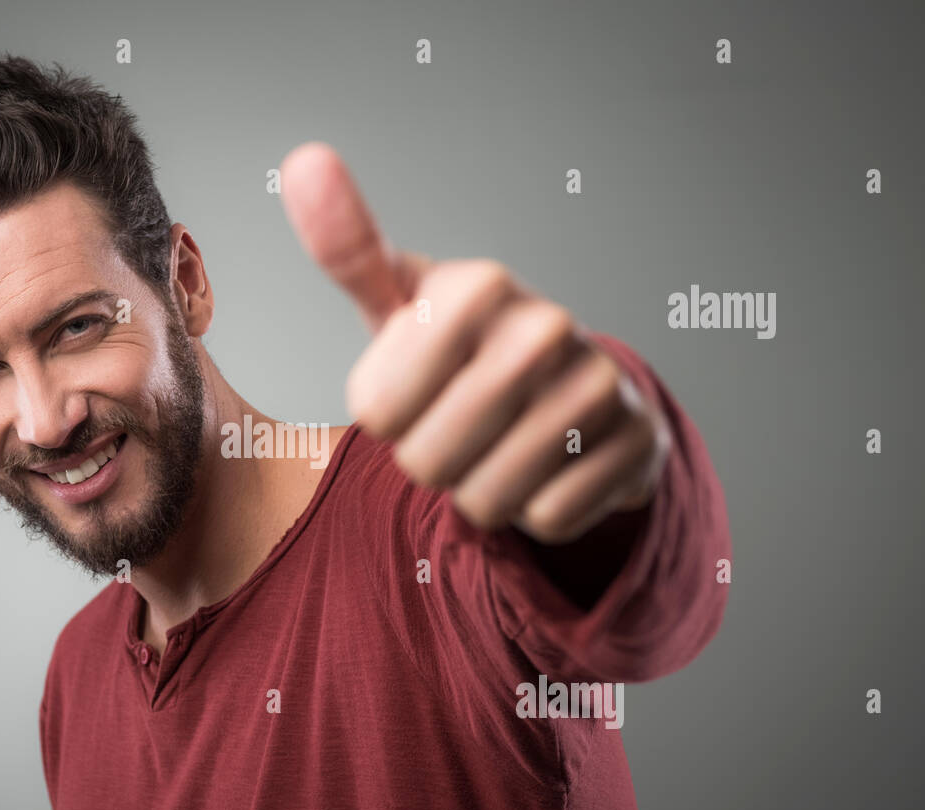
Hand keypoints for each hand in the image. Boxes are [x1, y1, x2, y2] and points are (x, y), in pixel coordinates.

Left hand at [279, 142, 669, 544]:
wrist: (571, 389)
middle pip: (427, 461)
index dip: (386, 418)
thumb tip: (304, 158)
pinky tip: (550, 466)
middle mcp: (543, 324)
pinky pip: (547, 519)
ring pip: (487, 498)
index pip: (375, 413)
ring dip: (480, 491)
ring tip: (500, 445)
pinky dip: (537, 511)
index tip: (416, 386)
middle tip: (459, 425)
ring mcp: (598, 382)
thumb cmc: (462, 351)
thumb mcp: (401, 307)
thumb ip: (349, 249)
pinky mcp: (637, 440)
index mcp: (473, 285)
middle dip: (430, 461)